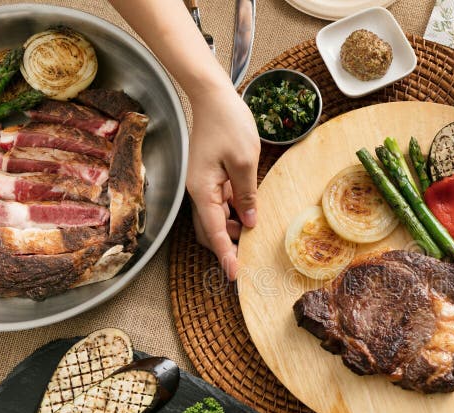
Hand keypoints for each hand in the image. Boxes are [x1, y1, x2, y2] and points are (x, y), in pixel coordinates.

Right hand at [186, 86, 259, 280]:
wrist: (212, 96)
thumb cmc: (228, 123)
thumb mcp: (244, 161)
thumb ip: (247, 195)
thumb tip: (250, 221)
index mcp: (202, 190)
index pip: (215, 232)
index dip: (225, 254)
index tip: (234, 275)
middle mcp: (198, 191)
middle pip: (211, 230)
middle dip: (228, 245)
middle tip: (250, 256)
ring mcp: (203, 184)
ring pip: (216, 218)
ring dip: (233, 228)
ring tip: (255, 231)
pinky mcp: (211, 177)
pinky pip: (220, 203)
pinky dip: (234, 212)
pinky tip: (249, 212)